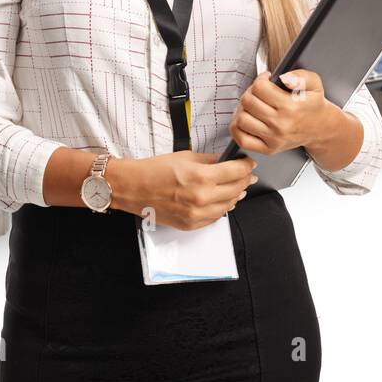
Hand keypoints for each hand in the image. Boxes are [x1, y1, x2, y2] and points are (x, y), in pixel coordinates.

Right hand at [106, 150, 256, 230]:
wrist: (133, 188)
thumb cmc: (153, 170)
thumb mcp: (185, 157)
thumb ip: (209, 160)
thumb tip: (225, 161)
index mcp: (201, 177)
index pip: (236, 172)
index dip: (246, 166)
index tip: (248, 163)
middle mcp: (201, 198)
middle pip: (236, 189)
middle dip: (244, 180)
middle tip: (247, 174)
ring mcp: (197, 214)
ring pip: (229, 205)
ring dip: (236, 195)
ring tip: (238, 187)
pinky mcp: (191, 224)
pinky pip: (215, 217)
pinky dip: (222, 208)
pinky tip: (222, 200)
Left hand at [228, 69, 334, 157]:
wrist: (321, 129)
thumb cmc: (313, 105)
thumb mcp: (314, 84)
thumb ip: (301, 76)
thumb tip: (285, 78)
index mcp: (290, 106)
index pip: (260, 88)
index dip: (260, 79)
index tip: (266, 80)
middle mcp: (281, 124)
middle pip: (248, 101)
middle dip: (250, 92)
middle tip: (258, 92)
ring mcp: (273, 138)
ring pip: (242, 119)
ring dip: (243, 109)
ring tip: (252, 105)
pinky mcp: (269, 149)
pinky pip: (242, 139)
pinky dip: (238, 129)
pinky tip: (247, 120)